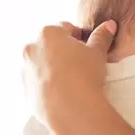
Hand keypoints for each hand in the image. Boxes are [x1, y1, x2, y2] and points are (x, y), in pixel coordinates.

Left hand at [23, 20, 116, 134]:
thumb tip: (109, 25)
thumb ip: (101, 37)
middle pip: (49, 44)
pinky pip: (37, 83)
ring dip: (53, 67)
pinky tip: (62, 92)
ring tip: (71, 80)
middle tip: (80, 63)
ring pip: (41, 64)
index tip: (87, 47)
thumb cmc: (84, 75)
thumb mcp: (97, 53)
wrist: (71, 109)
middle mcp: (32, 49)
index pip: (65, 28)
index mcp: (48, 34)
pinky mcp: (26, 90)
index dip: (78, 37)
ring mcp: (26, 70)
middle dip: (62, 51)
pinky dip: (47, 84)